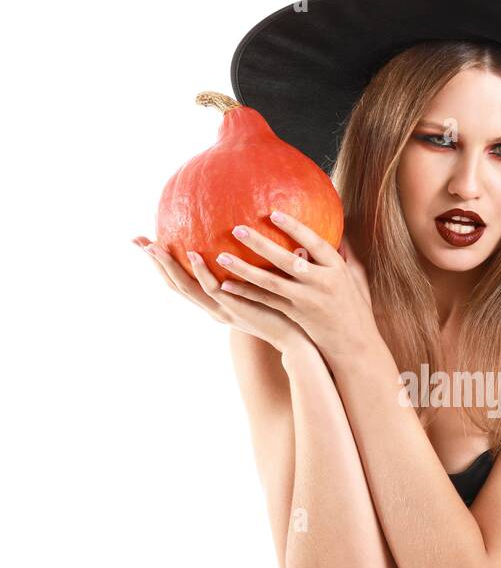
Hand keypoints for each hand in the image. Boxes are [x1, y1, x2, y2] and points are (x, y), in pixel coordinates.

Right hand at [132, 232, 315, 357]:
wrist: (296, 338)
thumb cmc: (282, 309)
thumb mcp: (260, 285)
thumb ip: (250, 264)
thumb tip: (251, 229)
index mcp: (214, 301)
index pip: (180, 281)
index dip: (162, 264)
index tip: (145, 243)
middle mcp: (211, 307)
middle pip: (174, 283)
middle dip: (154, 262)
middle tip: (136, 240)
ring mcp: (220, 310)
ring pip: (186, 287)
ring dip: (169, 266)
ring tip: (153, 246)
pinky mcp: (234, 310)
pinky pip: (213, 289)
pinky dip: (201, 272)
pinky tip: (195, 253)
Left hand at [203, 211, 379, 367]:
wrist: (354, 346)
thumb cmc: (357, 309)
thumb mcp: (358, 278)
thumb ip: (347, 255)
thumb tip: (340, 231)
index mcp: (336, 268)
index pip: (314, 242)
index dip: (295, 227)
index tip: (274, 213)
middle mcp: (320, 282)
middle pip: (285, 260)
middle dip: (260, 244)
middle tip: (237, 229)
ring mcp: (306, 300)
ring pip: (270, 282)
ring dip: (244, 269)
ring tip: (221, 257)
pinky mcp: (295, 315)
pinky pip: (266, 301)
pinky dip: (246, 293)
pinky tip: (226, 285)